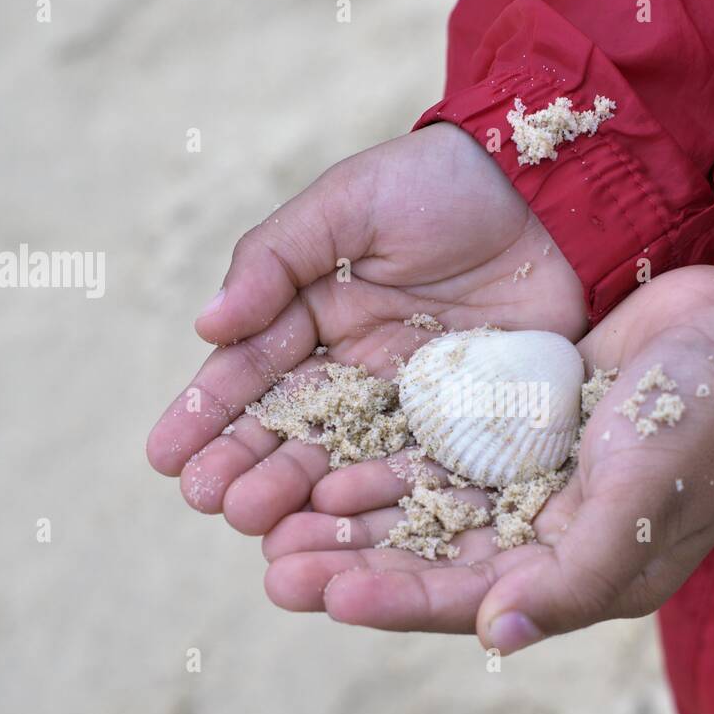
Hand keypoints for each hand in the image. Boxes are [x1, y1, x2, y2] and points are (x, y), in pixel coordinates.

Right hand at [146, 123, 587, 532]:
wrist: (549, 193)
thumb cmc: (441, 184)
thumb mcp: (347, 204)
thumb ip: (276, 259)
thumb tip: (205, 326)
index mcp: (318, 315)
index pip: (252, 373)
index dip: (208, 414)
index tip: (164, 457)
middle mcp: (358, 369)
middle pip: (293, 428)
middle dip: (247, 466)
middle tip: (210, 504)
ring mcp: (413, 403)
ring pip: (347, 460)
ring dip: (300, 497)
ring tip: (257, 529)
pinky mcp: (470, 424)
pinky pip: (420, 469)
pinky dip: (381, 500)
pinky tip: (342, 528)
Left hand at [260, 265, 713, 652]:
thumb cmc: (705, 424)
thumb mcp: (638, 502)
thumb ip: (569, 579)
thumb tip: (493, 635)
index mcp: (583, 573)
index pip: (473, 598)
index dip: (397, 597)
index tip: (324, 593)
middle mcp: (552, 536)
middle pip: (435, 560)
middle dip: (359, 562)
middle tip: (277, 567)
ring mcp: (537, 482)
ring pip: (430, 509)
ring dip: (363, 515)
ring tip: (285, 518)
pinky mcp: (526, 429)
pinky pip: (446, 454)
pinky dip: (395, 462)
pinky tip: (339, 460)